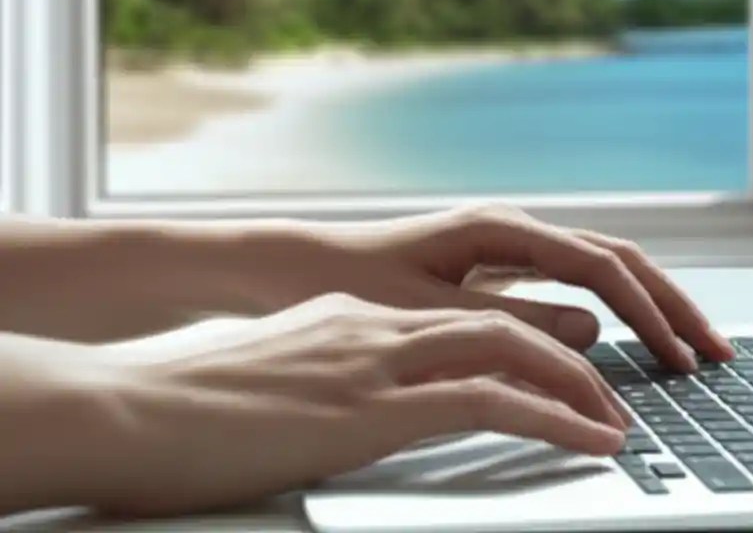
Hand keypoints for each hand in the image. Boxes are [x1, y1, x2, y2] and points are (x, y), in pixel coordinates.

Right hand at [92, 293, 630, 516]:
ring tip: (617, 419)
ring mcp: (378, 360)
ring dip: (578, 384)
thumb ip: (339, 379)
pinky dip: (555, 417)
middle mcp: (379, 326)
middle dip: (571, 353)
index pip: (468, 319)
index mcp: (359, 320)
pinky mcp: (375, 406)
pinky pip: (492, 402)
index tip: (564, 371)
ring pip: (511, 350)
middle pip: (504, 323)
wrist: (129, 412)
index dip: (528, 342)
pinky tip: (593, 440)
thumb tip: (369, 403)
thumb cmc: (191, 410)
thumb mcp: (285, 382)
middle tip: (614, 391)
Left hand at [250, 205, 734, 371]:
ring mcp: (512, 247)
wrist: (293, 266)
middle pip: (622, 260)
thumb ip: (513, 318)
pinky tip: (632, 340)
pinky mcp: (502, 268)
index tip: (683, 358)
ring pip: (605, 270)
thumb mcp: (429, 311)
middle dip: (674, 305)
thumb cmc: (347, 283)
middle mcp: (516, 229)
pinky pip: (577, 285)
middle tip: (717, 351)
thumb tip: (593, 329)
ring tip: (690, 347)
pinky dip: (616, 311)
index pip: (604, 269)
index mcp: (503, 229)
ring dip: (652, 307)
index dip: (651, 315)